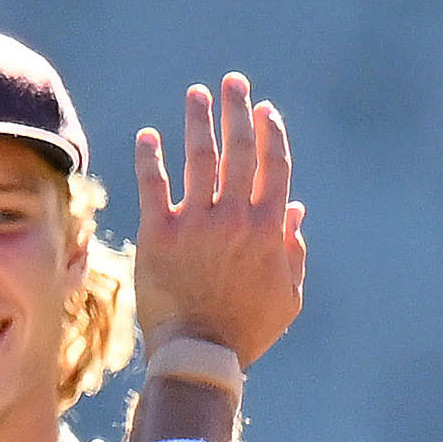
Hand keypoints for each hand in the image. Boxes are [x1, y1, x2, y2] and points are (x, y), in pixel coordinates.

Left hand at [130, 73, 305, 362]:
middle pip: (239, 149)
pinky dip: (150, 156)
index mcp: (269, 228)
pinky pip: (153, 184)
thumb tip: (294, 211)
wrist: (198, 356)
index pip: (274, 165)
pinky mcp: (159, 233)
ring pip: (198, 157)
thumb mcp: (286, 296)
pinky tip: (148, 136)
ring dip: (198, 121)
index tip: (264, 111)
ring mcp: (196, 223)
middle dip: (237, 110)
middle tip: (232, 84)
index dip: (270, 133)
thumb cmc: (246, 332)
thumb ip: (294, 250)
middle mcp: (235, 217)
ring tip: (196, 95)